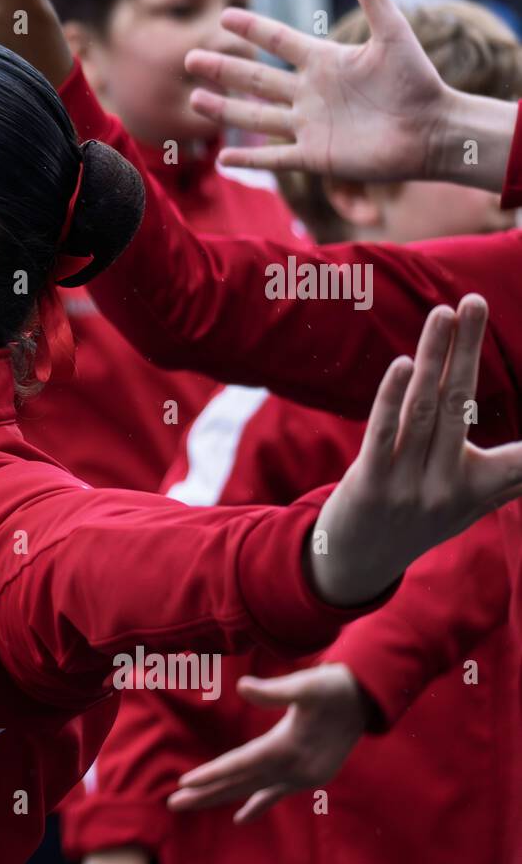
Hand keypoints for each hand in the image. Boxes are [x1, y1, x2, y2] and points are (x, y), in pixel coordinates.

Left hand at [166, 665, 365, 821]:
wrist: (366, 701)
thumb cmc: (332, 687)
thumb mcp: (306, 683)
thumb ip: (274, 689)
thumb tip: (243, 686)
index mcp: (288, 747)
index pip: (241, 764)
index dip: (213, 772)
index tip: (185, 782)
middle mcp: (293, 769)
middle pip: (241, 783)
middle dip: (206, 793)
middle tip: (173, 803)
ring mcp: (302, 777)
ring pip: (252, 790)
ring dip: (222, 797)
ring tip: (190, 804)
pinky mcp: (308, 778)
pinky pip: (275, 795)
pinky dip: (257, 805)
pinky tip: (240, 818)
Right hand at [184, 0, 480, 183]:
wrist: (431, 130)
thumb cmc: (417, 81)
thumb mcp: (392, 33)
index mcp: (324, 62)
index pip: (279, 41)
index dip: (253, 30)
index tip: (226, 18)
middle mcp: (309, 93)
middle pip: (256, 79)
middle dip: (223, 69)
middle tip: (190, 58)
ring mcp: (308, 126)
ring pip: (256, 116)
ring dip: (224, 109)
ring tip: (195, 99)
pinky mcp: (313, 157)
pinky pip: (273, 158)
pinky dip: (248, 159)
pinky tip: (222, 159)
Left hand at [309, 296, 521, 606]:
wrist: (357, 564)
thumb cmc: (421, 520)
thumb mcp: (471, 501)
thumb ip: (509, 475)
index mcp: (481, 486)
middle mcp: (449, 486)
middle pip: (461, 402)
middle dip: (469, 348)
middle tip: (475, 300)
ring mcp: (408, 486)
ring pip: (425, 410)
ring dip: (434, 358)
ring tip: (444, 315)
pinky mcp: (370, 484)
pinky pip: (383, 433)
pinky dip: (392, 397)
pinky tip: (405, 363)